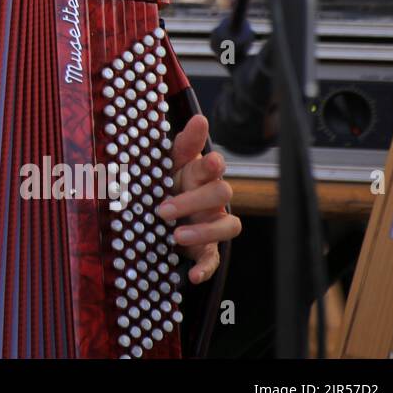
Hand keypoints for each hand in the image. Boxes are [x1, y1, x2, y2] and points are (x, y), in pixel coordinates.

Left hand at [157, 113, 241, 284]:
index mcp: (200, 176)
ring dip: (204, 231)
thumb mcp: (170, 165)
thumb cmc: (170, 184)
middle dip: (194, 201)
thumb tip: (199, 117)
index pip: (213, 166)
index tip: (211, 162)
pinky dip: (205, 268)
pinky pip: (214, 260)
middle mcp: (212, 199)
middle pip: (221, 194)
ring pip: (228, 225)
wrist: (165, 217)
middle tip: (164, 209)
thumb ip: (184, 144)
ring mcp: (213, 224)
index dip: (213, 164)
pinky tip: (193, 274)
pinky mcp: (209, 250)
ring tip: (177, 236)